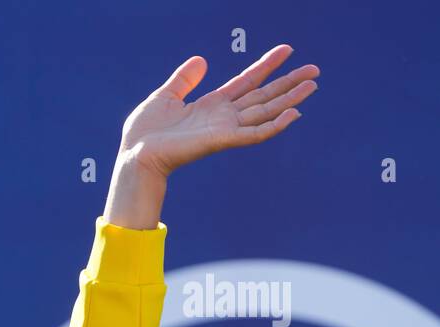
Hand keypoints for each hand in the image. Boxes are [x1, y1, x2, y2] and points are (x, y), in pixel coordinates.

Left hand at [119, 44, 319, 178]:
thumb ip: (184, 79)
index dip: (266, 65)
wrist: (135, 154)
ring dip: (289, 99)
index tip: (287, 49)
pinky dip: (274, 125)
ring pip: (265, 112)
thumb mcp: (165, 95)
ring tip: (312, 85)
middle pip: (263, 96)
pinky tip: (293, 114)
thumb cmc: (145, 131)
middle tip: (315, 69)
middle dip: (288, 82)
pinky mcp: (221, 140)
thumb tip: (201, 59)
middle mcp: (222, 116)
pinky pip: (254, 133)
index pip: (246, 81)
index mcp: (211, 104)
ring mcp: (224, 129)